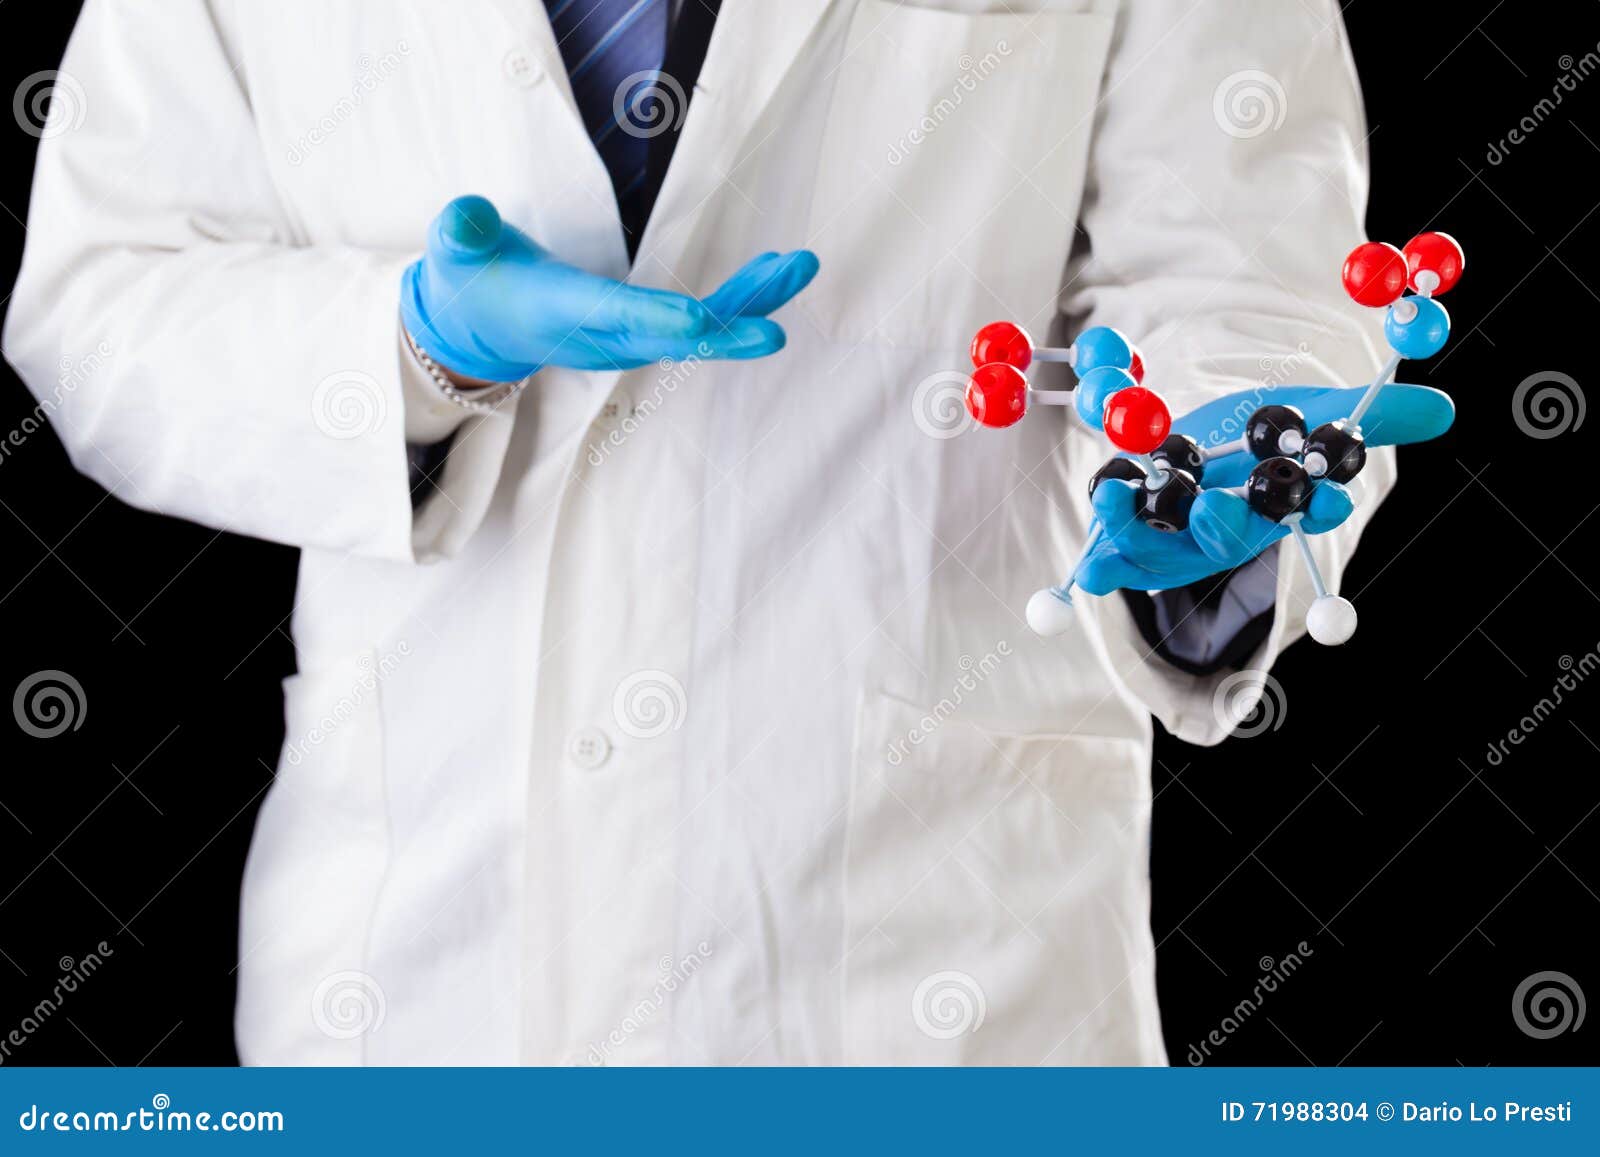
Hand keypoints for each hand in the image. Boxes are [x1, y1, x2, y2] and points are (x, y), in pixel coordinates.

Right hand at [400, 195, 818, 381]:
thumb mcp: (457, 252)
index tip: (701, 320)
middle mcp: (607, 337)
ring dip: (752, 301)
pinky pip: (700, 322)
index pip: (616, 317)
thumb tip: (464, 219)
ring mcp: (630, 339)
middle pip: (678, 330)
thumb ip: (462, 232)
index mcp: (566, 314)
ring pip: (700, 328)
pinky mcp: (643, 332)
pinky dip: (739, 303)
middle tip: (785, 293)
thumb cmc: (474, 281)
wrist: (481, 330)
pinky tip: (775, 276)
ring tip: (799, 265)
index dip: (658, 319)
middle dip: (733, 314)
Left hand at [1074, 383, 1454, 594]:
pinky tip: (1088, 567)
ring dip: (1140, 532)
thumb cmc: (1253, 432)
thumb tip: (1442, 409)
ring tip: (1114, 499)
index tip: (1329, 496)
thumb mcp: (1308, 411)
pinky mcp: (1128, 541)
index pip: (1304, 509)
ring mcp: (1175, 541)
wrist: (1186, 442)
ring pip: (1162, 547)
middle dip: (1226, 524)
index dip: (1317, 507)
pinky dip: (1101, 563)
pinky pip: (1114, 558)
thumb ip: (1366, 414)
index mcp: (1273, 506)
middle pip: (1231, 534)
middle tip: (1215, 509)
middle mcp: (1226, 530)